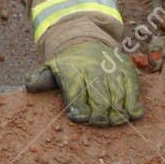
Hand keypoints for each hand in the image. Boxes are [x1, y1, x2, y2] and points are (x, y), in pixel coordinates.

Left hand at [25, 41, 142, 125]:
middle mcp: (93, 69)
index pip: (76, 93)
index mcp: (72, 70)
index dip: (79, 109)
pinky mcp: (128, 70)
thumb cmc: (67, 65)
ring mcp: (112, 69)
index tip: (78, 117)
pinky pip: (134, 89)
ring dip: (117, 113)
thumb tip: (30, 85)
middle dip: (99, 115)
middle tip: (97, 122)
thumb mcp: (49, 68)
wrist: (86, 42)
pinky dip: (134, 104)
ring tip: (113, 121)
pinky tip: (131, 114)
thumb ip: (39, 79)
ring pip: (118, 96)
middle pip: (99, 98)